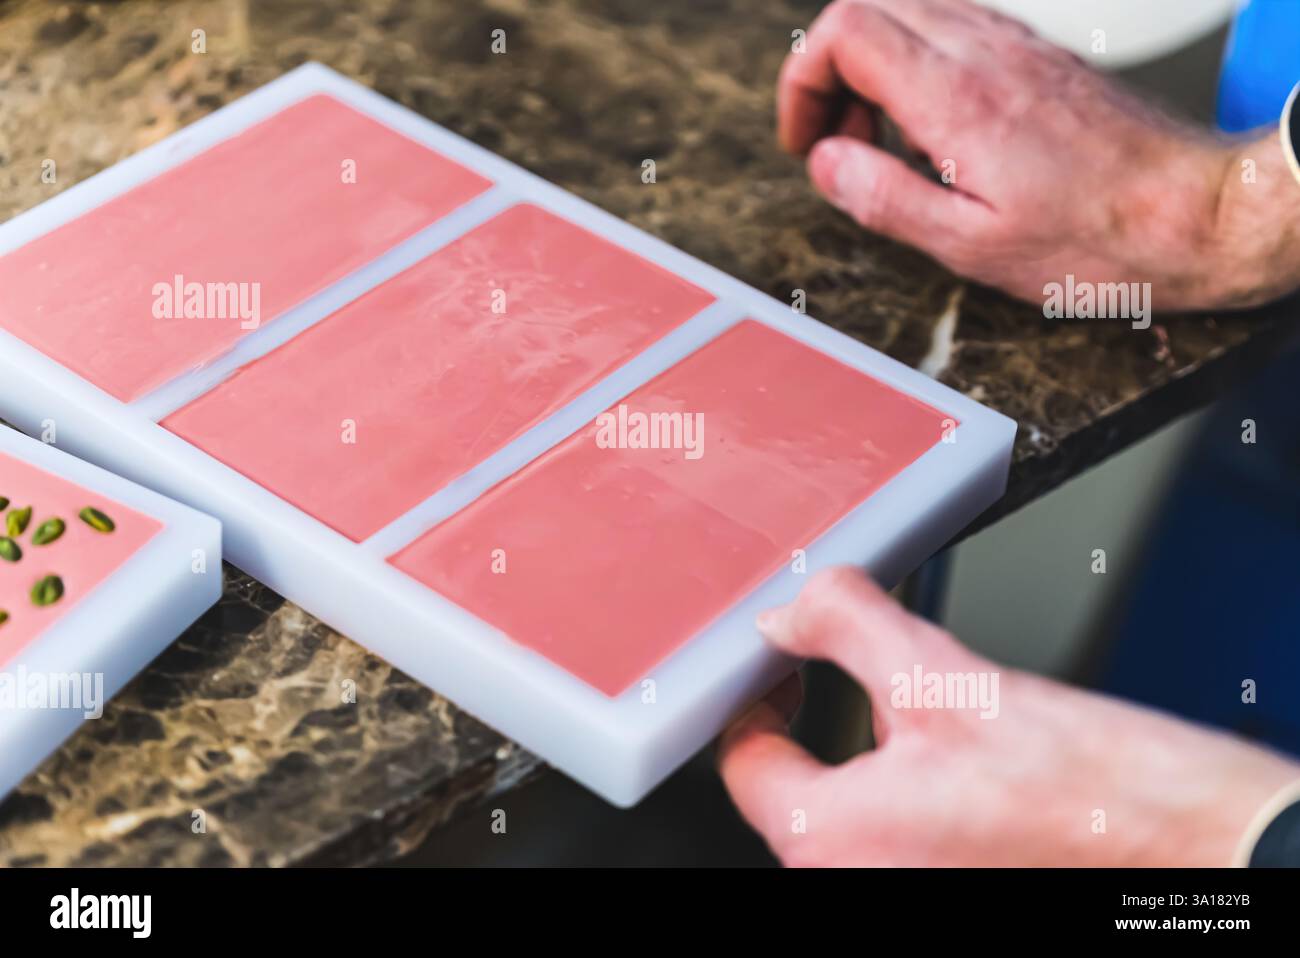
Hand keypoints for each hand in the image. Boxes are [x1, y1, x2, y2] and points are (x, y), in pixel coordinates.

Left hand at [718, 567, 1299, 865]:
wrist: (1199, 844)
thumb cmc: (1090, 790)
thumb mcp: (943, 676)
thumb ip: (843, 626)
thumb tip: (791, 612)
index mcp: (831, 840)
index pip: (745, 761)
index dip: (754, 698)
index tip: (775, 668)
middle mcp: (855, 882)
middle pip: (799, 788)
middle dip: (824, 721)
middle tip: (856, 669)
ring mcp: (902, 894)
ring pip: (855, 810)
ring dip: (877, 753)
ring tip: (935, 714)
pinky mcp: (947, 890)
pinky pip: (901, 838)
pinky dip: (915, 793)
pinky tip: (970, 763)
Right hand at [779, 0, 1299, 310]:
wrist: (1192, 215)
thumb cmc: (1093, 241)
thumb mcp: (971, 246)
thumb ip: (886, 198)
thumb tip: (828, 164)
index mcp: (957, 97)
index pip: (846, 32)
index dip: (803, 81)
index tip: (807, 140)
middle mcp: (983, 52)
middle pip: (868, 9)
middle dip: (829, 72)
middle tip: (839, 142)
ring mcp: (1013, 45)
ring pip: (909, 11)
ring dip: (872, 68)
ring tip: (884, 140)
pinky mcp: (1036, 55)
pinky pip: (953, 27)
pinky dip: (917, 65)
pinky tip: (932, 128)